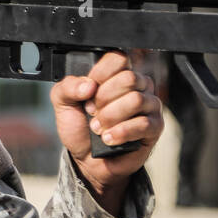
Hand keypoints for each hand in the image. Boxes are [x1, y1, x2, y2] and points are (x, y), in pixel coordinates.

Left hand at [49, 50, 163, 211]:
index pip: (118, 58)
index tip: (88, 92)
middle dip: (103, 99)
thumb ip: (67, 87)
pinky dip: (120, 133)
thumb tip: (88, 85)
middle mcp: (137, 86)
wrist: (87, 160)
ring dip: (110, 117)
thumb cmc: (80, 128)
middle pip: (128, 78)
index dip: (100, 74)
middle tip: (92, 112)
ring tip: (98, 128)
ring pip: (135, 100)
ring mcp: (149, 105)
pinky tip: (108, 139)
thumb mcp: (63, 104)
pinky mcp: (154, 127)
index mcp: (116, 75)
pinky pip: (143, 123)